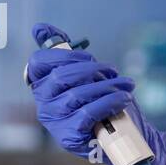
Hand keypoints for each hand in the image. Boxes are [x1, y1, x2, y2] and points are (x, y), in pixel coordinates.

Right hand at [25, 24, 165, 164]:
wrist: (117, 137)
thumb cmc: (97, 102)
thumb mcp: (82, 76)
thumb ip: (63, 53)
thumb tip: (40, 27)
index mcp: (41, 85)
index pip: (38, 62)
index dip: (64, 55)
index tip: (89, 57)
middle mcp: (43, 103)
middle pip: (62, 76)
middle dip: (92, 69)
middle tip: (113, 71)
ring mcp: (54, 121)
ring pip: (78, 94)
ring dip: (107, 86)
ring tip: (127, 85)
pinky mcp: (69, 136)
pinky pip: (88, 113)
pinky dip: (109, 103)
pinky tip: (123, 99)